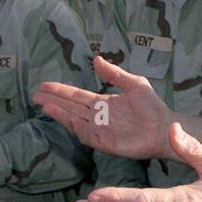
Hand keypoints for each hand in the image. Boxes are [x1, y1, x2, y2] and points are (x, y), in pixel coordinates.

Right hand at [34, 55, 173, 160]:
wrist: (165, 127)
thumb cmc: (152, 106)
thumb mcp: (134, 84)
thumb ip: (115, 73)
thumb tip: (96, 59)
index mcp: (102, 102)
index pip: (76, 96)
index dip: (60, 91)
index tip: (44, 85)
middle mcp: (97, 116)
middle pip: (70, 108)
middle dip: (54, 102)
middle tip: (36, 95)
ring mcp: (100, 130)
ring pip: (75, 122)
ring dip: (61, 114)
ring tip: (46, 105)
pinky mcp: (106, 143)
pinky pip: (88, 136)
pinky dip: (77, 128)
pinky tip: (69, 119)